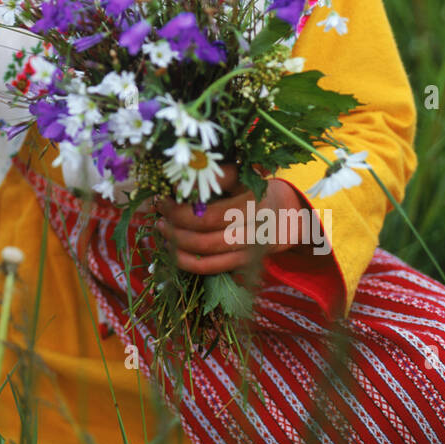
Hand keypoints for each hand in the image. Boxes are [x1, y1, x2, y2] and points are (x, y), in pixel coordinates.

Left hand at [148, 164, 308, 276]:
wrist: (284, 217)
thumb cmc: (251, 191)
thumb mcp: (239, 176)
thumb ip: (215, 176)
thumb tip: (178, 179)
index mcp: (250, 195)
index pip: (210, 204)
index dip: (182, 201)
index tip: (164, 194)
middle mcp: (252, 222)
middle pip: (204, 227)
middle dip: (175, 221)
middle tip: (160, 210)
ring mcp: (248, 245)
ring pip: (204, 249)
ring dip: (176, 241)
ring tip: (161, 228)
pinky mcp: (243, 263)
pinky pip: (208, 267)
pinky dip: (184, 260)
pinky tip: (172, 248)